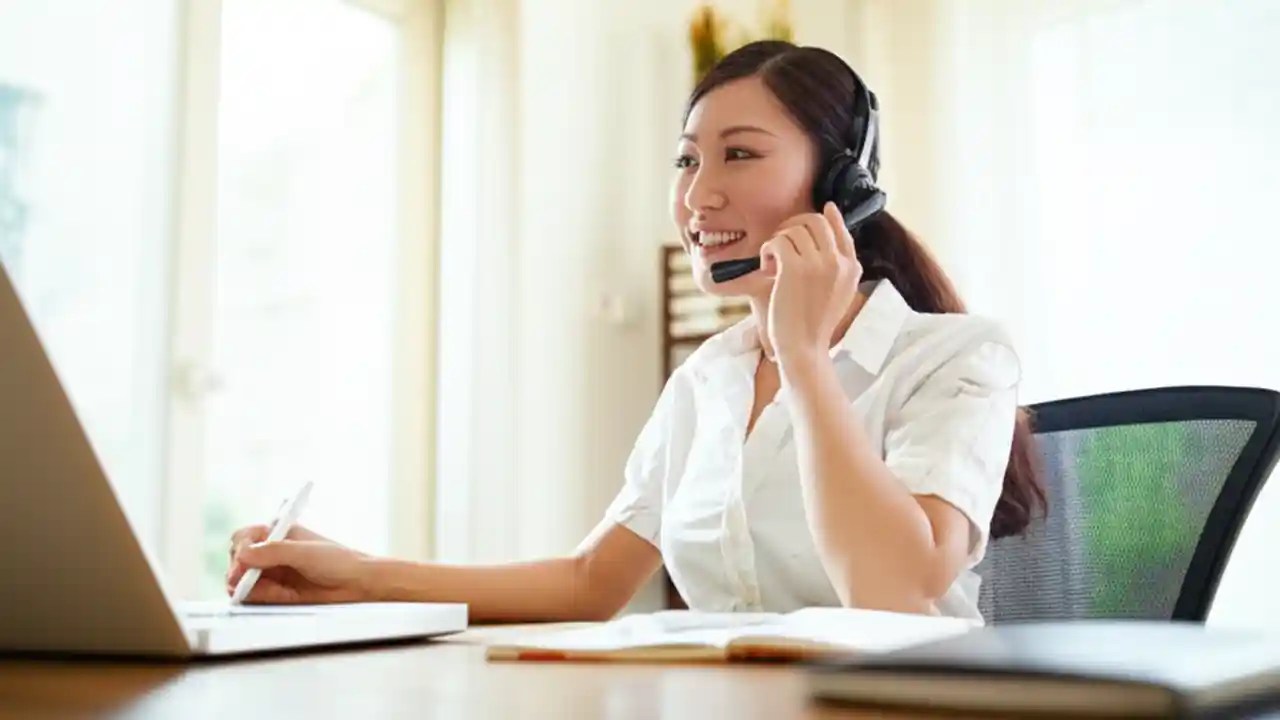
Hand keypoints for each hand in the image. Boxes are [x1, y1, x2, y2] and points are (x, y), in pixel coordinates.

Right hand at [226, 524, 374, 603]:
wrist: (357, 585)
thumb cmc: (339, 561)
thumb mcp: (306, 552)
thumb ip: (275, 552)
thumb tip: (244, 554)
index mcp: (279, 533)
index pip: (246, 537)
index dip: (241, 547)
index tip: (242, 560)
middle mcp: (272, 552)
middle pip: (238, 558)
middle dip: (236, 568)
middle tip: (240, 580)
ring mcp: (273, 573)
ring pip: (242, 579)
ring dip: (240, 585)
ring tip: (247, 590)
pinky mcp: (276, 593)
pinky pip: (254, 596)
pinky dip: (251, 597)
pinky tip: (258, 597)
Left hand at [759, 201, 862, 364]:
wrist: (804, 348)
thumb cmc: (812, 326)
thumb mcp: (837, 295)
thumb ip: (836, 269)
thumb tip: (823, 241)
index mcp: (852, 268)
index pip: (842, 231)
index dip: (831, 216)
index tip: (825, 207)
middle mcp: (839, 262)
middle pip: (817, 221)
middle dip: (795, 225)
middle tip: (781, 241)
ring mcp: (819, 263)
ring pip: (795, 229)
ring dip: (779, 240)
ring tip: (772, 262)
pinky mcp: (795, 268)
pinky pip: (779, 241)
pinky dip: (768, 250)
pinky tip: (766, 266)